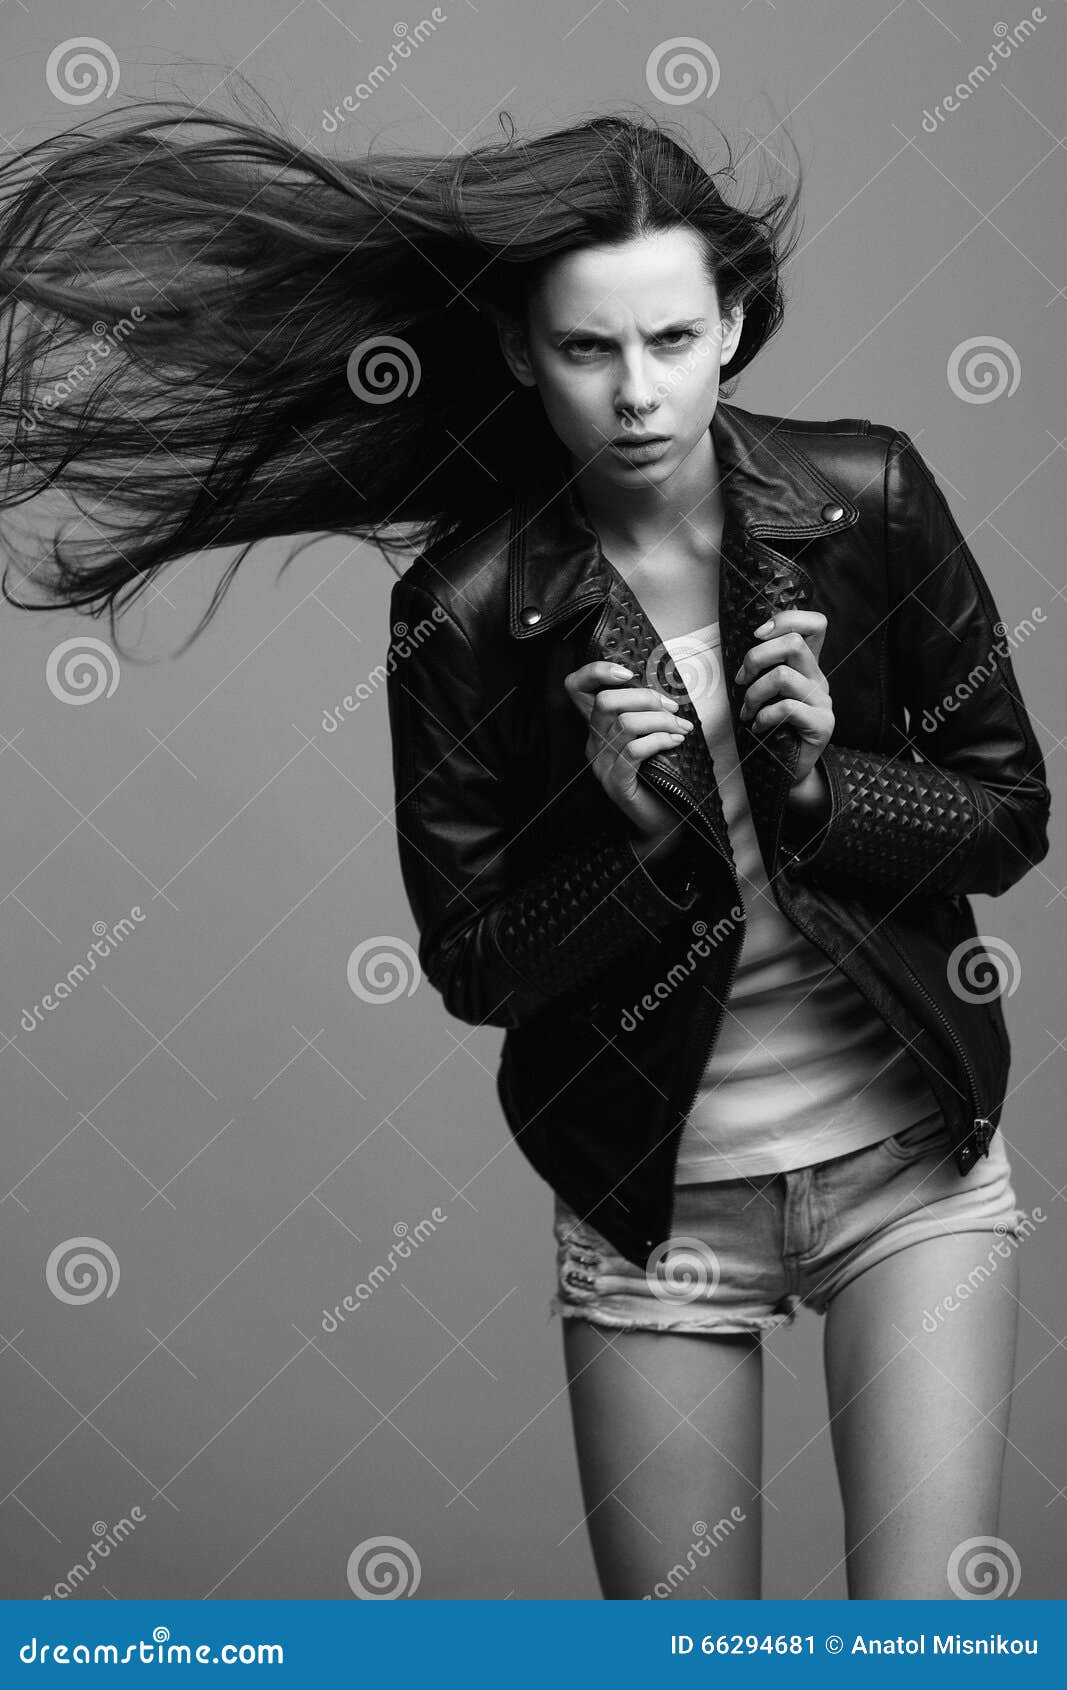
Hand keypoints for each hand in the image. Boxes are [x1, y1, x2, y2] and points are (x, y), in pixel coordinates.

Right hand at [563, 660, 693, 838]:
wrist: (661, 823)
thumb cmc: (660, 777)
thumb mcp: (649, 738)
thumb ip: (647, 714)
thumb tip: (666, 692)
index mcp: (597, 728)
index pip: (576, 688)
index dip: (595, 672)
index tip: (627, 672)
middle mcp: (594, 744)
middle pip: (606, 702)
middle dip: (645, 697)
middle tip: (673, 709)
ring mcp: (602, 765)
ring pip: (625, 724)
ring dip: (660, 721)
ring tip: (681, 728)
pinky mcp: (617, 783)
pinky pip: (634, 751)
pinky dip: (659, 740)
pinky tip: (676, 742)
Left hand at [734, 610, 834, 785]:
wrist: (788, 771)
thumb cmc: (771, 729)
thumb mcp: (765, 693)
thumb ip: (762, 669)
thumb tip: (740, 650)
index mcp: (807, 666)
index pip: (815, 623)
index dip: (786, 619)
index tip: (757, 635)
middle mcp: (819, 678)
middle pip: (794, 643)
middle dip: (756, 657)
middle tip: (741, 680)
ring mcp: (823, 701)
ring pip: (783, 676)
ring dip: (754, 693)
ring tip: (746, 711)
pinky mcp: (822, 724)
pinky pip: (786, 707)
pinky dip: (763, 716)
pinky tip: (758, 727)